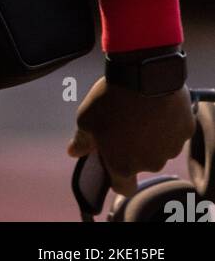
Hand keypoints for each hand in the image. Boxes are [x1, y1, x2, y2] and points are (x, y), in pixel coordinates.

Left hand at [67, 76, 195, 196]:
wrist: (144, 73)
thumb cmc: (112, 98)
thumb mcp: (86, 118)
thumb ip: (82, 140)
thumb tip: (74, 152)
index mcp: (123, 165)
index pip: (123, 187)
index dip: (117, 177)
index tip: (113, 160)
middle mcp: (150, 163)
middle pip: (141, 163)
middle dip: (134, 148)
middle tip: (124, 123)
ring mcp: (170, 148)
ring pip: (160, 147)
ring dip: (152, 136)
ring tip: (140, 111)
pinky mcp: (186, 131)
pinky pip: (175, 131)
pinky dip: (168, 122)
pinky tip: (157, 104)